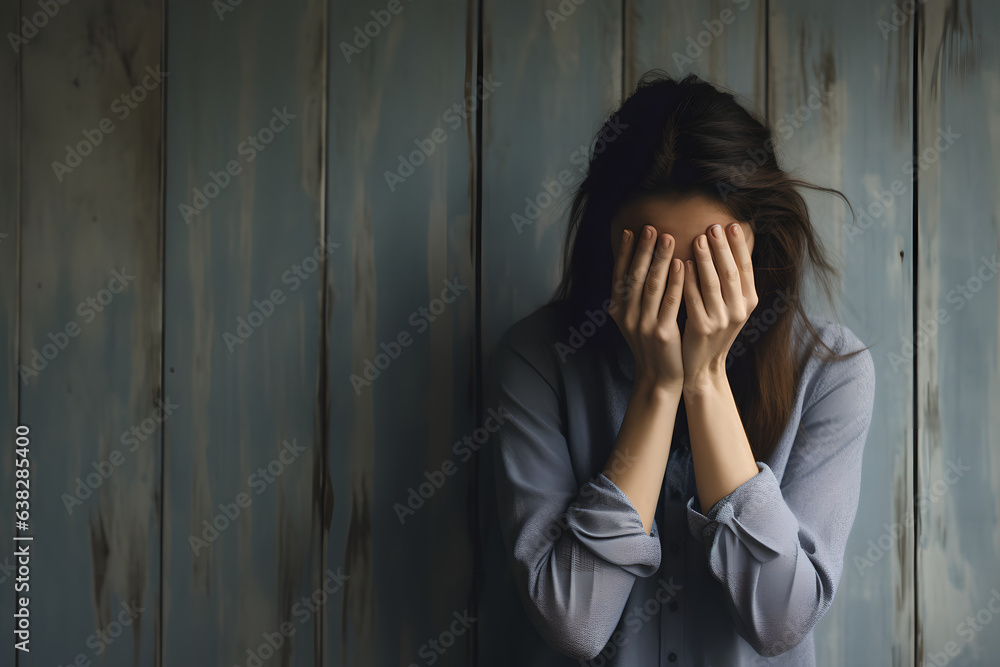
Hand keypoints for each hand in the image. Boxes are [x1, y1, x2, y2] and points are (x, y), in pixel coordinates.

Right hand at [610, 225, 686, 392]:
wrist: (659, 377)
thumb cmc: (652, 344)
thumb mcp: (636, 320)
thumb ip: (636, 297)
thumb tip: (640, 265)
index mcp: (618, 310)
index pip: (620, 275)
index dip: (625, 252)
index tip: (631, 230)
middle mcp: (626, 316)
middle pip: (635, 276)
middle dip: (643, 249)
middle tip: (652, 227)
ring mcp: (643, 325)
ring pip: (651, 285)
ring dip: (659, 259)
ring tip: (668, 237)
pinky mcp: (661, 333)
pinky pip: (669, 301)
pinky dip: (675, 281)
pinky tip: (681, 264)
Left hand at [681, 223, 757, 385]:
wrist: (703, 366)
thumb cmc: (713, 328)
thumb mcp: (731, 306)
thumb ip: (731, 281)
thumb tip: (728, 243)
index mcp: (749, 301)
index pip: (746, 268)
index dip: (739, 246)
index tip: (731, 224)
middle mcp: (739, 310)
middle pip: (731, 273)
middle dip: (722, 248)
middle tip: (713, 226)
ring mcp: (721, 320)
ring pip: (713, 284)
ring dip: (706, 259)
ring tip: (698, 238)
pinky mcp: (702, 328)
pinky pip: (694, 299)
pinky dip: (688, 280)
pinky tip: (682, 264)